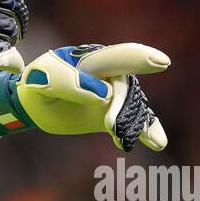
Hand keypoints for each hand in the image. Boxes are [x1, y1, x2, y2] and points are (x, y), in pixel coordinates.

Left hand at [0, 42, 169, 151]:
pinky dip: (147, 130)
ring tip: (146, 140)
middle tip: (109, 126)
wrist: (38, 103)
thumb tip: (103, 94)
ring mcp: (116, 92)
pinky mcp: (116, 112)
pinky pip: (136, 120)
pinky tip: (157, 143)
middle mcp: (109, 73)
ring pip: (134, 105)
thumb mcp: (41, 79)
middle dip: (121, 107)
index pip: (116, 57)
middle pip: (126, 87)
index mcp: (90, 58)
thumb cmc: (39, 83)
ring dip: (138, 123)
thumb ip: (67, 82)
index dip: (138, 58)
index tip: (161, 63)